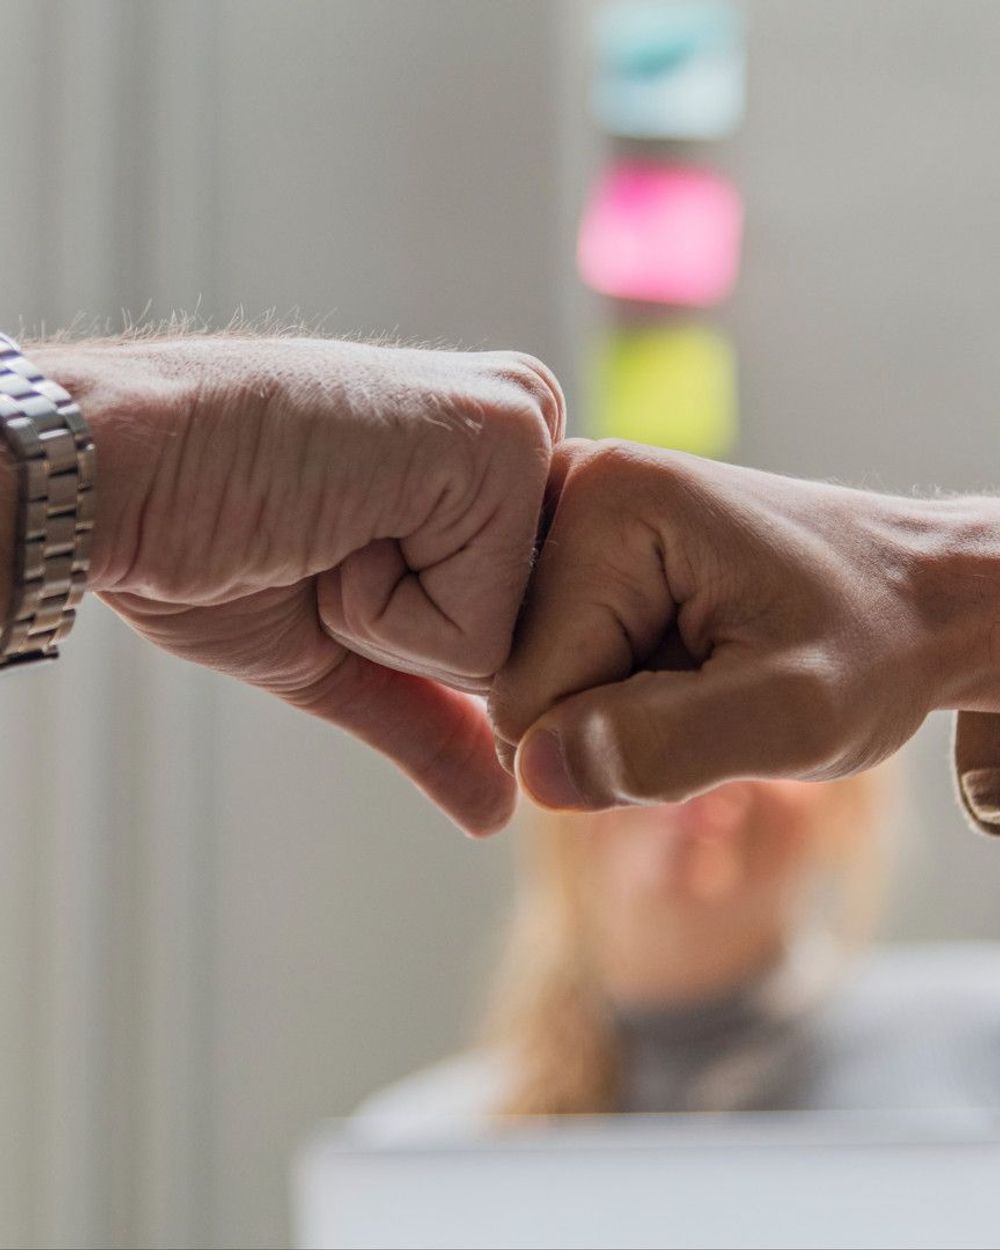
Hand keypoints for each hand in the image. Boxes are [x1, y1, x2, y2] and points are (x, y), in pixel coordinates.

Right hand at [35, 336, 563, 834]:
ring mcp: (526, 427)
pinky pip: (483, 631)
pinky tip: (330, 523)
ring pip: (513, 645)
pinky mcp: (505, 437)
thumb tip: (499, 811)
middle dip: (415, 639)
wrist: (118, 471)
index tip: (330, 556)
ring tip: (326, 529)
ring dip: (393, 625)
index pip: (527, 636)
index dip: (418, 645)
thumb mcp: (337, 650)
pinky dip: (385, 614)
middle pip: (536, 645)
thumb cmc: (207, 539)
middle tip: (327, 542)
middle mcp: (534, 428)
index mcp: (499, 466)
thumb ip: (431, 720)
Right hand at [491, 440, 999, 809]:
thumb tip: (533, 772)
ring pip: (531, 675)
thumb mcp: (795, 714)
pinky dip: (613, 685)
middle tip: (710, 693)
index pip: (524, 691)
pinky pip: (552, 656)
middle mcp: (573, 488)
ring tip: (702, 673)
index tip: (706, 710)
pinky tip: (680, 659)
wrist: (919, 595)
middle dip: (607, 720)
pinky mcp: (584, 544)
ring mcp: (573, 513)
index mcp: (608, 504)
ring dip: (612, 706)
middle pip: (517, 678)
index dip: (608, 741)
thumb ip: (664, 745)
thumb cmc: (874, 644)